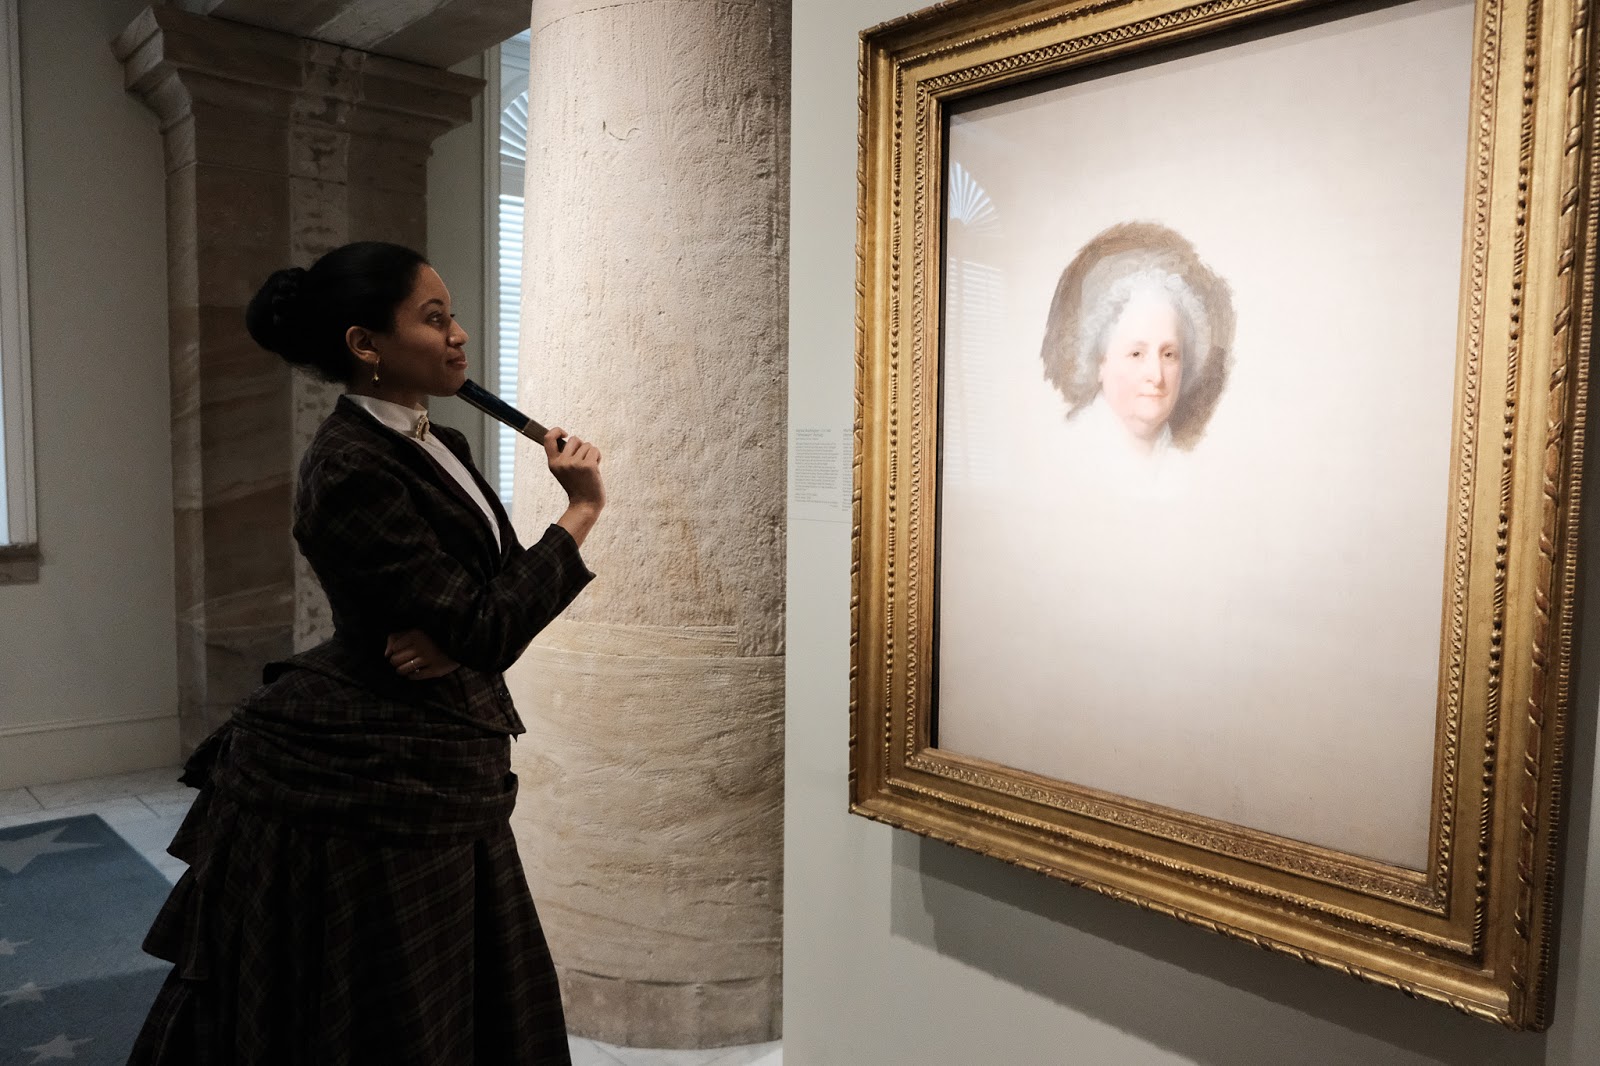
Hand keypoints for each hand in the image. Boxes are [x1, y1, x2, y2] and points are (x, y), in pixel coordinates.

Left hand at [385, 628, 460, 680]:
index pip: (394, 648)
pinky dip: (412, 676)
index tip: (400, 652)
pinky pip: (416, 676)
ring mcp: (429, 659)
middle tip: (401, 661)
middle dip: (396, 662)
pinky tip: (413, 673)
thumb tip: (385, 653)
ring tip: (406, 668)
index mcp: (416, 634)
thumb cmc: (433, 637)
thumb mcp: (415, 631)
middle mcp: (421, 646)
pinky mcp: (436, 670)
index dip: (394, 651)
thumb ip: (397, 637)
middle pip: (396, 660)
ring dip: (402, 670)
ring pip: (404, 669)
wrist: (460, 643)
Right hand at [546, 427, 603, 546]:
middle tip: (582, 460)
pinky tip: (595, 469)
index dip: (556, 431)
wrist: (585, 504)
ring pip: (587, 445)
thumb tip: (568, 438)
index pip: (548, 439)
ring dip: (590, 454)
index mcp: (553, 463)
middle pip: (574, 439)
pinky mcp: (588, 466)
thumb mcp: (563, 471)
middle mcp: (562, 462)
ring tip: (588, 468)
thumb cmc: (577, 486)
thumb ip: (563, 456)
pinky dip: (598, 457)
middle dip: (581, 446)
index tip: (565, 434)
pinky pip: (595, 450)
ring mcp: (575, 464)